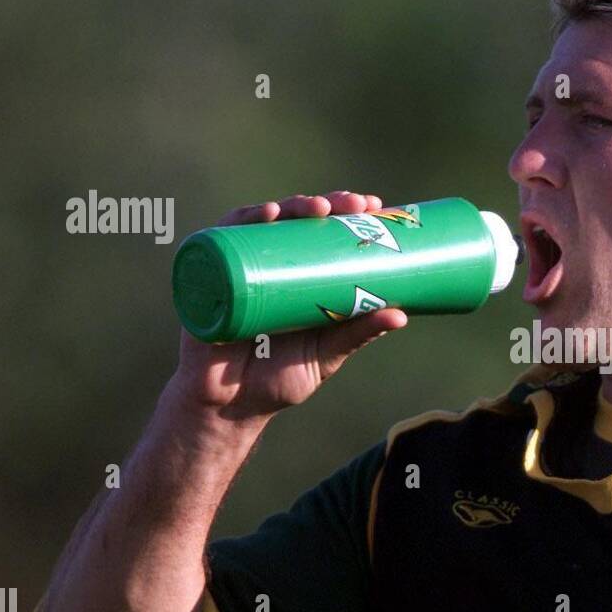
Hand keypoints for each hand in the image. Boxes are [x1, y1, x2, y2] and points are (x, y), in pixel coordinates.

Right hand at [171, 191, 407, 421]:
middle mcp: (269, 267)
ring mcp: (239, 270)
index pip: (323, 234)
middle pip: (295, 221)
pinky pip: (220, 242)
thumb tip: (402, 316)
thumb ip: (357, 334)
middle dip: (326, 203)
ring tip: (317, 208)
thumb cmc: (277, 380)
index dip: (347, 214)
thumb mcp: (326, 355)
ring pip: (263, 223)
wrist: (228, 408)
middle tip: (353, 205)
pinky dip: (240, 222)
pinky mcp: (210, 280)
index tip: (375, 206)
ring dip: (290, 206)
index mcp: (299, 279)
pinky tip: (264, 215)